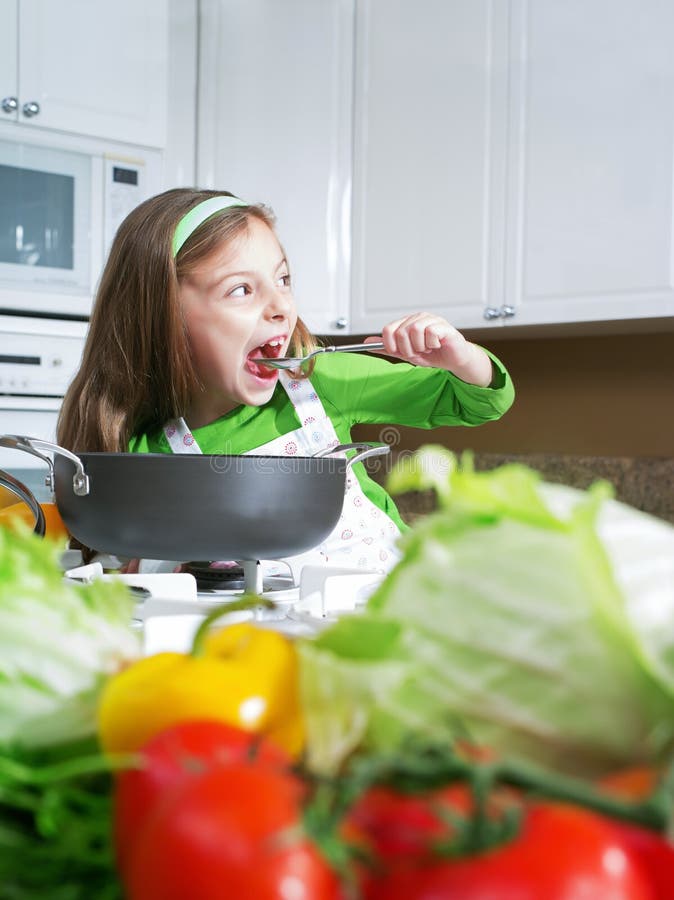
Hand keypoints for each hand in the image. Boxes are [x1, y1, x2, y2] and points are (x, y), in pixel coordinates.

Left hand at [365, 313, 494, 386]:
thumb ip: (386, 347)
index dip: (391, 345)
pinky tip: (437, 345)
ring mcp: (432, 320)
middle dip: (408, 349)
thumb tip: (366, 343)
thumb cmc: (432, 354)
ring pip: (415, 331)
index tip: (400, 352)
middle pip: (400, 332)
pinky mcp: (444, 326)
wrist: (453, 360)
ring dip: (420, 347)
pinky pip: (430, 333)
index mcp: (407, 322)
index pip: (388, 329)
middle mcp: (418, 318)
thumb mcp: (404, 353)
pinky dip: (431, 345)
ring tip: (427, 348)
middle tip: (418, 351)